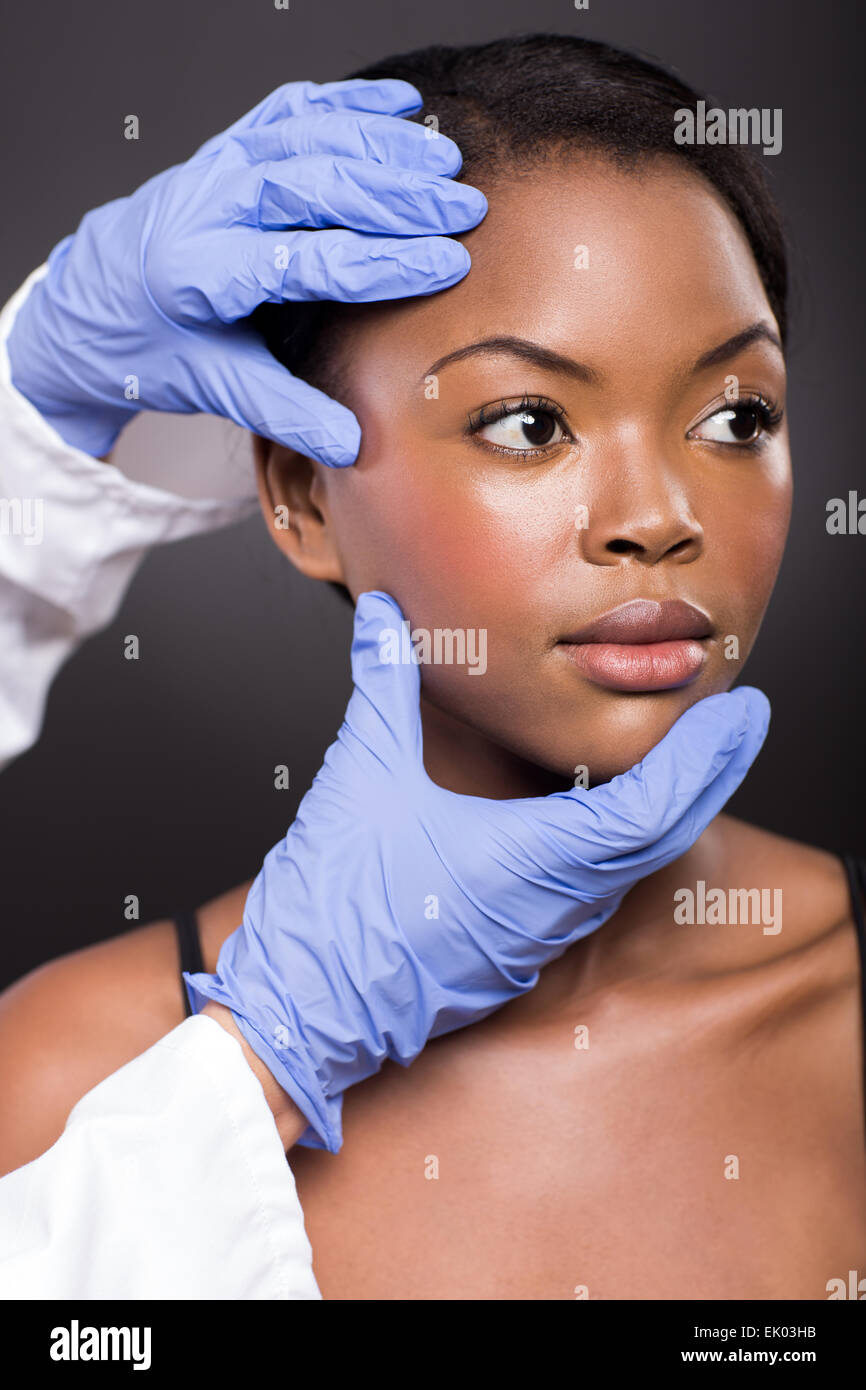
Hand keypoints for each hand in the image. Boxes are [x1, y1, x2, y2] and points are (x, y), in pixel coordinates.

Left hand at [6, 79, 485, 463]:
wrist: (86, 305)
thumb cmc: (151, 349)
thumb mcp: (210, 386)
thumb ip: (283, 412)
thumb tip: (353, 446)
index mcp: (198, 273)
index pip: (307, 261)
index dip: (384, 262)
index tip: (447, 264)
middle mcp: (204, 206)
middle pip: (312, 185)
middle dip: (397, 195)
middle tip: (464, 207)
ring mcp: (214, 167)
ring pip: (307, 137)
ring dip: (382, 144)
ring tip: (447, 161)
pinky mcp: (225, 148)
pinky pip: (291, 111)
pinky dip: (349, 104)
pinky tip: (401, 106)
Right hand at [185, 592, 769, 1152]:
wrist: (302, 1010)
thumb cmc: (333, 909)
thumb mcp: (362, 779)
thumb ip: (384, 687)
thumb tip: (382, 614)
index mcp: (530, 865)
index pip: (652, 810)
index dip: (703, 758)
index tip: (741, 713)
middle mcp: (552, 908)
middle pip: (662, 840)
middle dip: (708, 776)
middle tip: (738, 722)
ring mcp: (539, 936)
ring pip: (633, 870)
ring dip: (670, 810)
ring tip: (690, 756)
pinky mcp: (518, 948)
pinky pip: (598, 890)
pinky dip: (626, 842)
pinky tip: (619, 814)